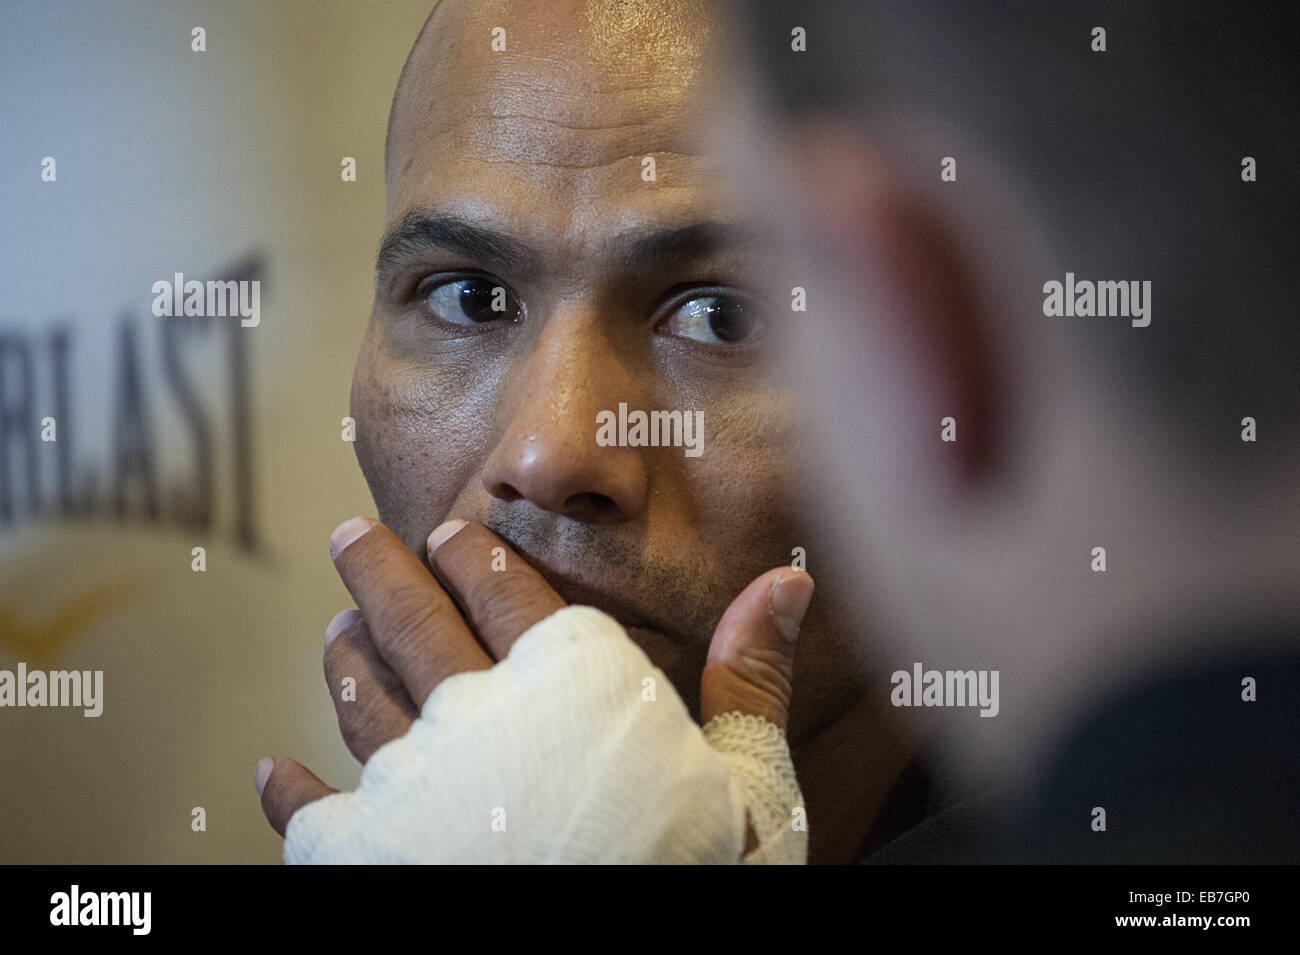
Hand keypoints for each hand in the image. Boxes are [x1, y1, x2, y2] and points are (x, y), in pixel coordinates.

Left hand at [255, 516, 812, 861]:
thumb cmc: (688, 883)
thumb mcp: (749, 787)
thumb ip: (750, 681)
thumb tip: (784, 584)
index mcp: (569, 689)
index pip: (512, 595)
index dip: (478, 558)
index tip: (456, 532)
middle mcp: (478, 721)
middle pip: (414, 623)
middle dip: (381, 572)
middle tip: (352, 538)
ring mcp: (412, 790)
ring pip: (362, 701)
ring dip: (345, 658)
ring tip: (336, 628)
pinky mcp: (364, 860)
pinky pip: (312, 812)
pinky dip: (290, 788)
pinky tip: (274, 768)